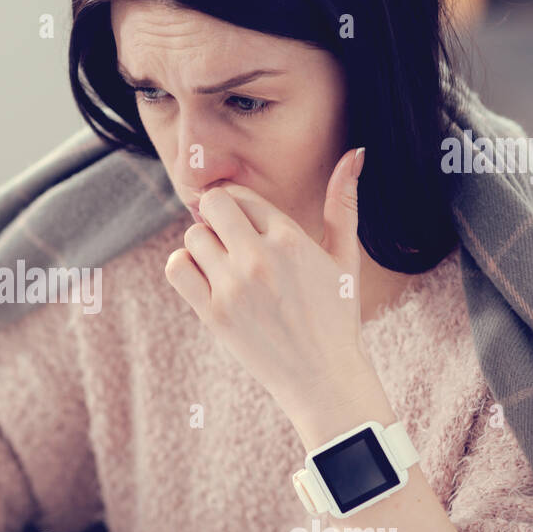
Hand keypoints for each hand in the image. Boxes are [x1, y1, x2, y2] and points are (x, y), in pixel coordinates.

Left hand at [164, 146, 371, 411]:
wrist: (323, 377)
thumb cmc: (336, 315)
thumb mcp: (345, 257)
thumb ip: (344, 204)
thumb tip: (355, 153)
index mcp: (290, 238)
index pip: (239, 195)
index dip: (236, 206)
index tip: (243, 224)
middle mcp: (260, 257)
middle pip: (210, 206)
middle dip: (216, 219)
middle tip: (228, 240)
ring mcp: (234, 287)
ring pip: (192, 236)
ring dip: (202, 246)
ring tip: (223, 265)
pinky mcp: (213, 314)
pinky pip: (177, 268)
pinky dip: (185, 267)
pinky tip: (205, 278)